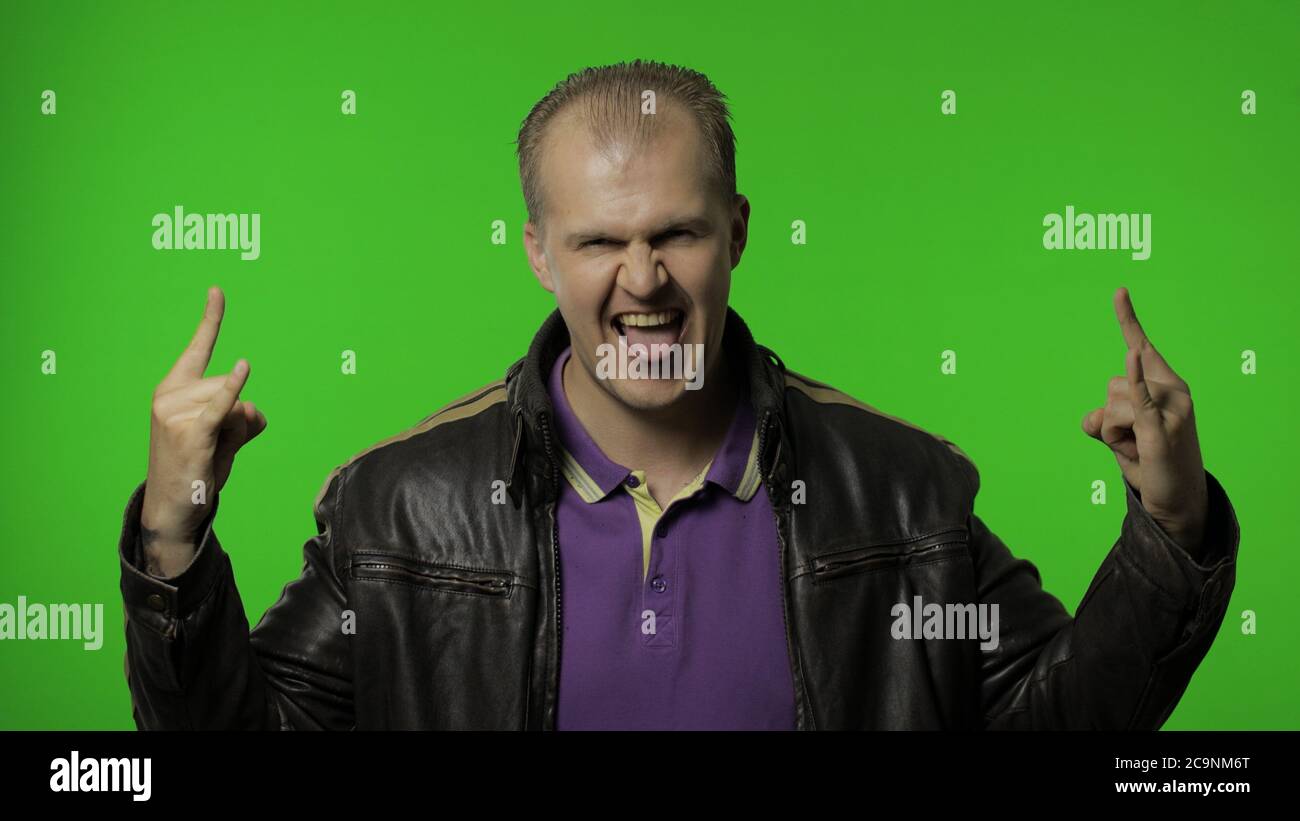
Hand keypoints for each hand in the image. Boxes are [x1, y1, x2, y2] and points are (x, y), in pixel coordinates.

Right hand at [140, 287, 266, 573]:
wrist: (174, 506)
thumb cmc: (199, 465)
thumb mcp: (224, 434)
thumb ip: (242, 414)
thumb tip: (250, 407)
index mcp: (175, 388)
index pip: (198, 348)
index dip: (211, 319)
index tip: (217, 290)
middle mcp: (170, 395)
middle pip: (233, 385)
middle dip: (239, 416)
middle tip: (215, 444)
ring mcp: (177, 414)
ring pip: (237, 404)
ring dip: (239, 431)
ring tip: (213, 453)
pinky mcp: (191, 434)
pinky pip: (220, 407)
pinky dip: (233, 390)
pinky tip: (244, 368)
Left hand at [1081, 287, 1208, 557]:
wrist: (1177, 501)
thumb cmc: (1150, 463)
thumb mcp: (1120, 437)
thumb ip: (1101, 419)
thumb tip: (1089, 419)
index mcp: (1167, 384)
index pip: (1142, 346)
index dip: (1128, 319)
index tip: (1118, 291)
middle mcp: (1174, 390)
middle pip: (1109, 387)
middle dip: (1107, 419)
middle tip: (1133, 442)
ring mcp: (1171, 409)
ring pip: (1109, 407)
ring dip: (1111, 435)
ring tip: (1137, 450)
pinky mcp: (1162, 428)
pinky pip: (1140, 399)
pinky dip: (1135, 380)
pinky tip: (1130, 357)